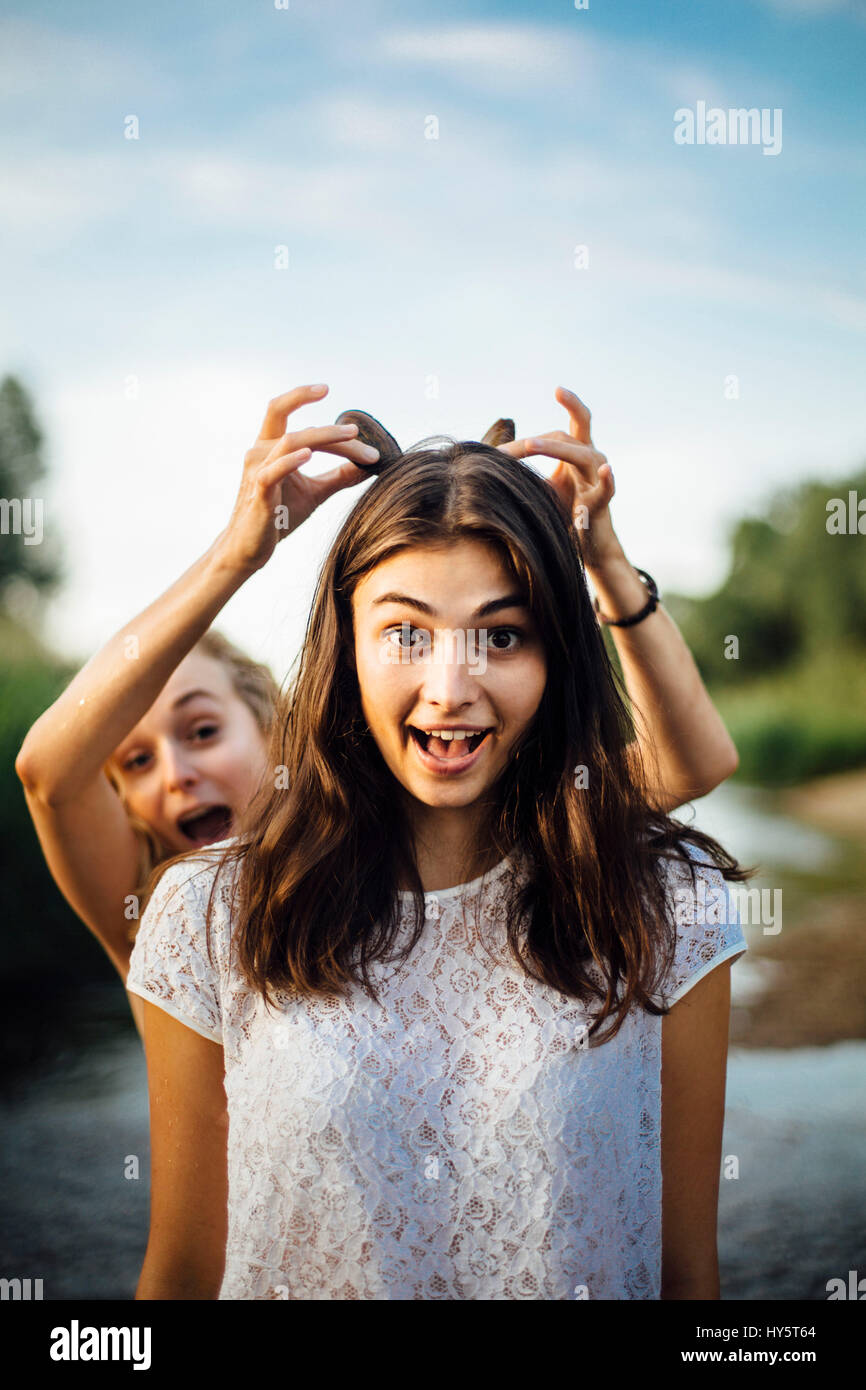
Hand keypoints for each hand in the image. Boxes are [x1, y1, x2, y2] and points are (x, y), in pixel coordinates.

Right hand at [215, 384, 379, 572]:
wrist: (250, 549)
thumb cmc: (279, 517)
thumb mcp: (315, 492)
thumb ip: (339, 476)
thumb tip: (370, 465)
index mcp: (271, 447)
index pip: (299, 423)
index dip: (328, 423)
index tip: (355, 423)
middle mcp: (260, 451)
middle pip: (282, 413)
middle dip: (311, 404)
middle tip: (355, 426)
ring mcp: (257, 469)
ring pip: (289, 441)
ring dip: (324, 437)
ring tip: (351, 438)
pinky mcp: (258, 492)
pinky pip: (273, 470)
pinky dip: (291, 460)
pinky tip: (310, 455)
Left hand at [495, 387, 622, 569]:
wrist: (587, 544)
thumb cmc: (565, 512)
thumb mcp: (542, 488)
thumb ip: (525, 473)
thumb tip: (489, 464)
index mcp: (576, 453)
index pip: (558, 432)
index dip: (527, 441)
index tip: (499, 450)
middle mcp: (590, 459)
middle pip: (573, 431)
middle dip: (552, 424)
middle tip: (539, 413)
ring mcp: (597, 479)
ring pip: (583, 455)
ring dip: (556, 449)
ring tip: (530, 446)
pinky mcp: (602, 502)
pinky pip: (607, 488)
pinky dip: (607, 479)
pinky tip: (605, 470)